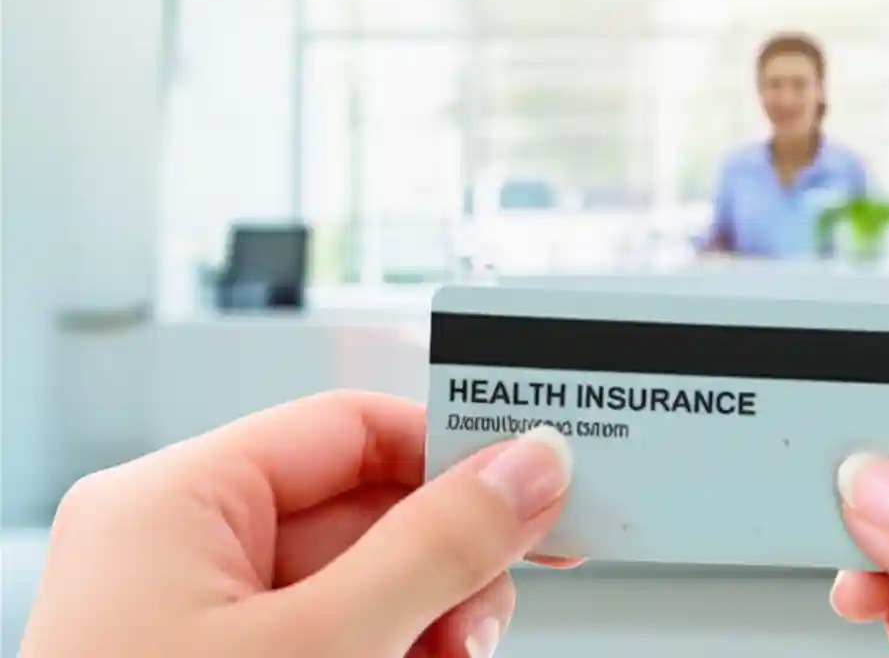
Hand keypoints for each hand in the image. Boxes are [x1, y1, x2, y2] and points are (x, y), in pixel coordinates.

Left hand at [21, 391, 574, 657]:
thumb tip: (528, 467)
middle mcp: (183, 554)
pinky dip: (397, 657)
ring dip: (429, 624)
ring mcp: (205, 625)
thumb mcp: (330, 646)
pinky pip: (345, 639)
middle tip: (482, 616)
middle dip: (443, 565)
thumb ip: (439, 544)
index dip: (452, 449)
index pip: (350, 429)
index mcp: (175, 506)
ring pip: (367, 583)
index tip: (537, 484)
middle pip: (368, 510)